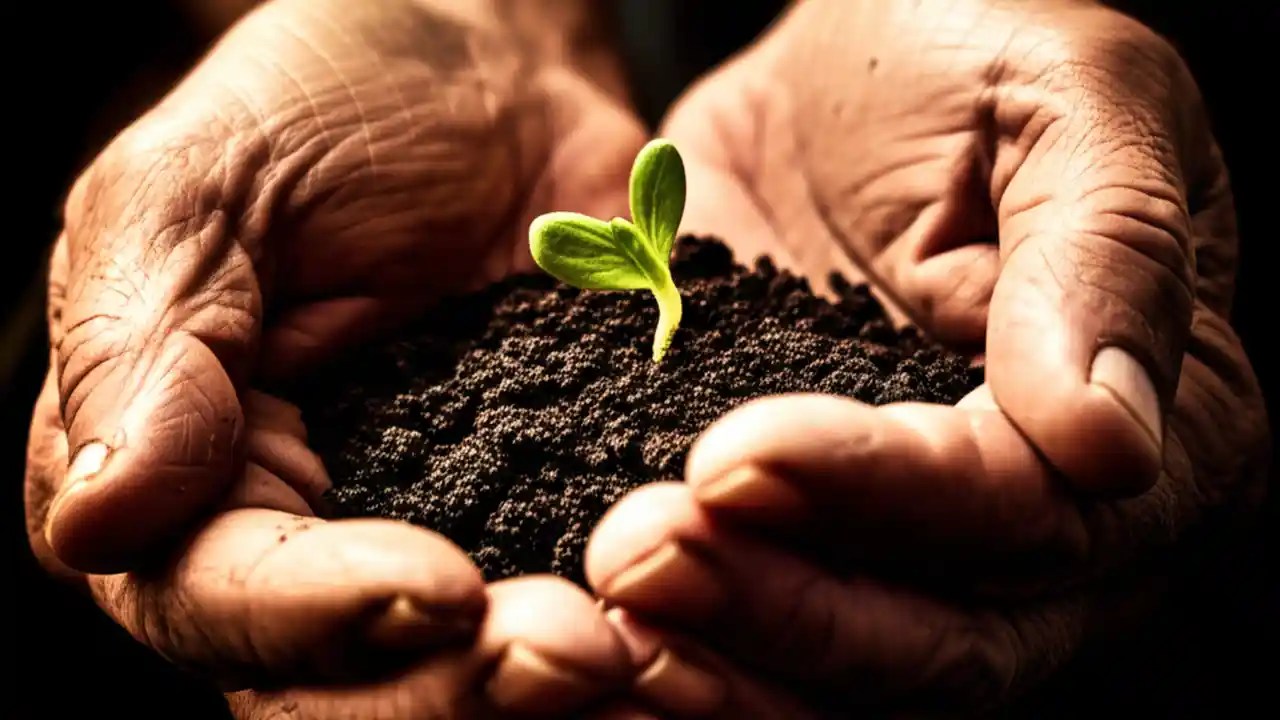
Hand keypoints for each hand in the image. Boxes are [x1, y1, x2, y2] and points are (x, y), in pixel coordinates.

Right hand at [25, 0, 646, 713]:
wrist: (493, 74)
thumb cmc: (324, 102)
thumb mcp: (197, 188)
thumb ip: (142, 350)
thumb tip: (100, 522)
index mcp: (182, 471)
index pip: (214, 601)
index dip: (318, 621)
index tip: (441, 592)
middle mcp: (300, 534)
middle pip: (341, 686)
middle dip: (451, 688)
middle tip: (579, 650)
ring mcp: (432, 532)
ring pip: (460, 677)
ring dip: (546, 692)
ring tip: (643, 653)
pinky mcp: (544, 511)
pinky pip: (572, 598)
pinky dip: (633, 635)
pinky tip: (692, 626)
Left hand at [585, 0, 1269, 714]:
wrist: (849, 68)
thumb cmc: (974, 55)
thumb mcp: (1068, 94)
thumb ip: (1107, 252)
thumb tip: (1108, 441)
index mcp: (1168, 419)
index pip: (1030, 511)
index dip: (884, 497)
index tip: (737, 455)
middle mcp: (1062, 524)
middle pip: (945, 636)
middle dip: (788, 609)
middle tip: (639, 555)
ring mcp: (935, 548)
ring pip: (855, 669)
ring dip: (727, 657)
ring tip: (612, 590)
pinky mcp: (825, 538)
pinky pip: (774, 635)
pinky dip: (699, 651)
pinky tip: (613, 631)